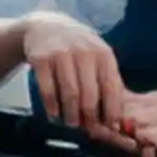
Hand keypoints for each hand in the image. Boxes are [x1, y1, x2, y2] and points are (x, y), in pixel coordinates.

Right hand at [22, 11, 126, 132]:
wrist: (46, 26)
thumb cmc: (78, 49)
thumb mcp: (96, 57)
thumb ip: (106, 82)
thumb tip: (114, 120)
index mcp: (103, 54)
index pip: (112, 88)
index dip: (112, 111)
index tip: (111, 127)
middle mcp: (84, 52)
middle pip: (90, 95)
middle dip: (91, 118)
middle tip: (89, 130)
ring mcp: (61, 54)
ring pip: (69, 94)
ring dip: (71, 115)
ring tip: (71, 124)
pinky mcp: (41, 58)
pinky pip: (48, 90)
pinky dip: (52, 107)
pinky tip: (54, 115)